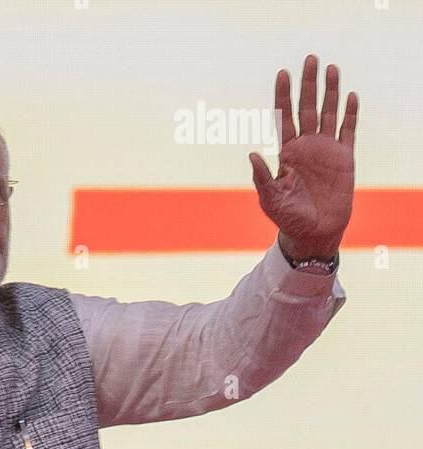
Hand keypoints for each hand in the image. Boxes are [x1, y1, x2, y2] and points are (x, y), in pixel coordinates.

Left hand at [249, 54, 356, 260]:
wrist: (313, 234)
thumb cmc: (288, 219)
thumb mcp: (270, 200)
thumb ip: (262, 178)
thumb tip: (252, 155)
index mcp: (287, 153)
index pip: (284, 117)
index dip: (283, 96)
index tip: (282, 74)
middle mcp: (306, 146)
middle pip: (307, 107)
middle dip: (308, 84)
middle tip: (310, 59)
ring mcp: (326, 150)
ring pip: (328, 113)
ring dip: (330, 92)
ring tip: (331, 69)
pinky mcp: (344, 158)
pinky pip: (348, 130)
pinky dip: (349, 114)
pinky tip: (350, 97)